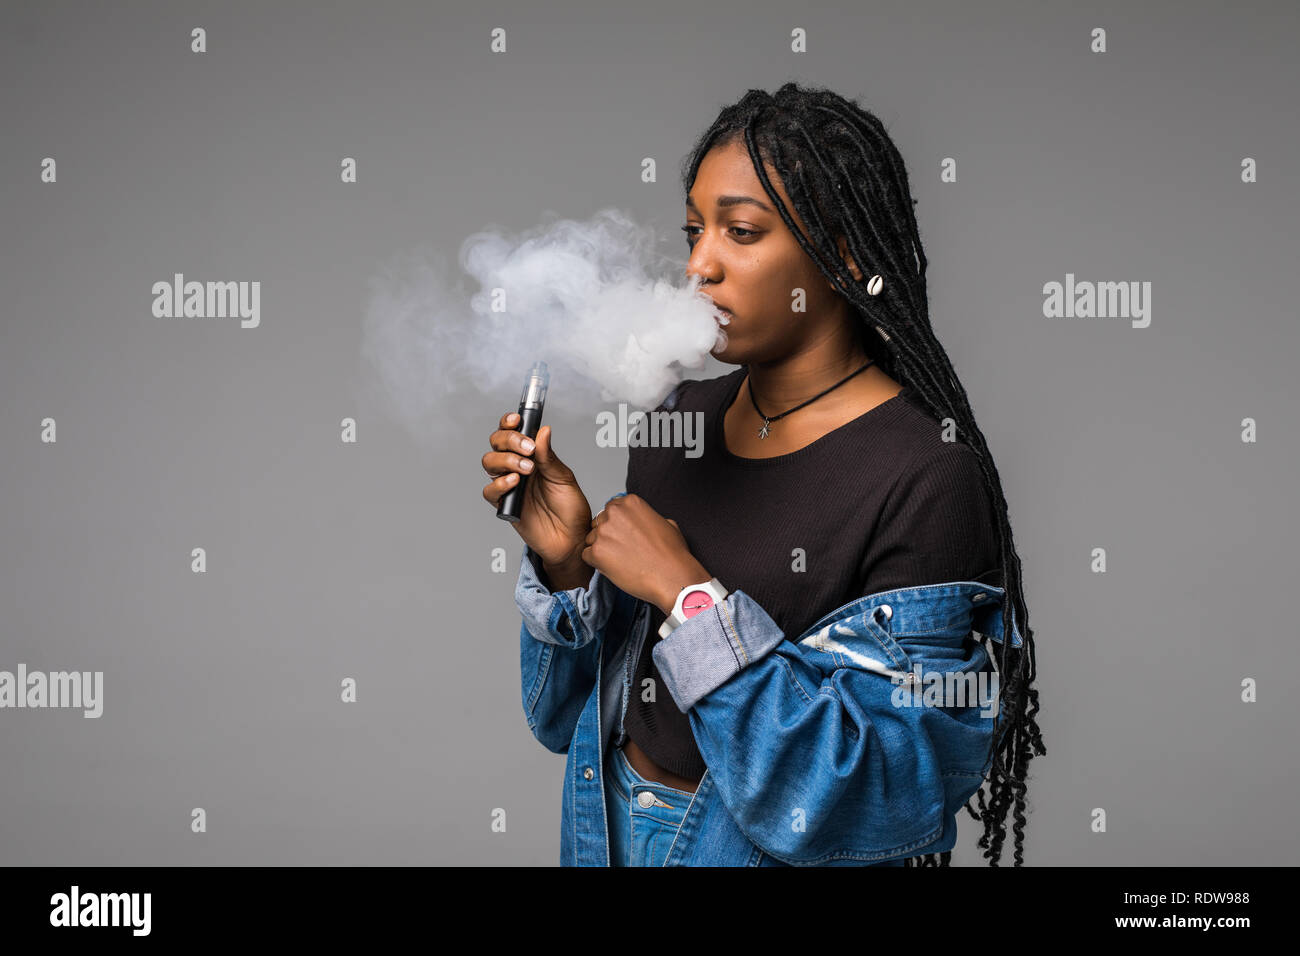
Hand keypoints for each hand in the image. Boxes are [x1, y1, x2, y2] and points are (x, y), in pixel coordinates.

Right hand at [481, 411, 591, 570]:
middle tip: (528, 450)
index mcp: (532, 455)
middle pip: (497, 443)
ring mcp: (509, 485)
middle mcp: (517, 467)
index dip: (509, 423)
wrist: (571, 539)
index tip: (516, 421)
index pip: (513, 432)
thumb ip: (548, 456)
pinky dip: (499, 484)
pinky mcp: (504, 505)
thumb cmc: (570, 507)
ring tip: (526, 470)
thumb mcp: (563, 477)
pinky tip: (514, 483)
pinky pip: (489, 491)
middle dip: (509, 441)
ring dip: (505, 461)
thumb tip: (543, 430)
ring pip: (489, 463)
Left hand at [581, 494, 710, 614]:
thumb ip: (647, 517)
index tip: (625, 535)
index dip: (617, 525)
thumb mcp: (666, 523)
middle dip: (607, 536)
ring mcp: (604, 532)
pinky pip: (587, 556)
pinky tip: (614, 568)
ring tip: (621, 561)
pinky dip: (597, 563)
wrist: (672, 578)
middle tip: (622, 550)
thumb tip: (642, 521)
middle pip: (599, 523)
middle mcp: (614, 513)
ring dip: (602, 550)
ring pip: (591, 539)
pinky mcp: (597, 552)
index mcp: (630, 502)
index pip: (611, 509)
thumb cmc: (672, 555)